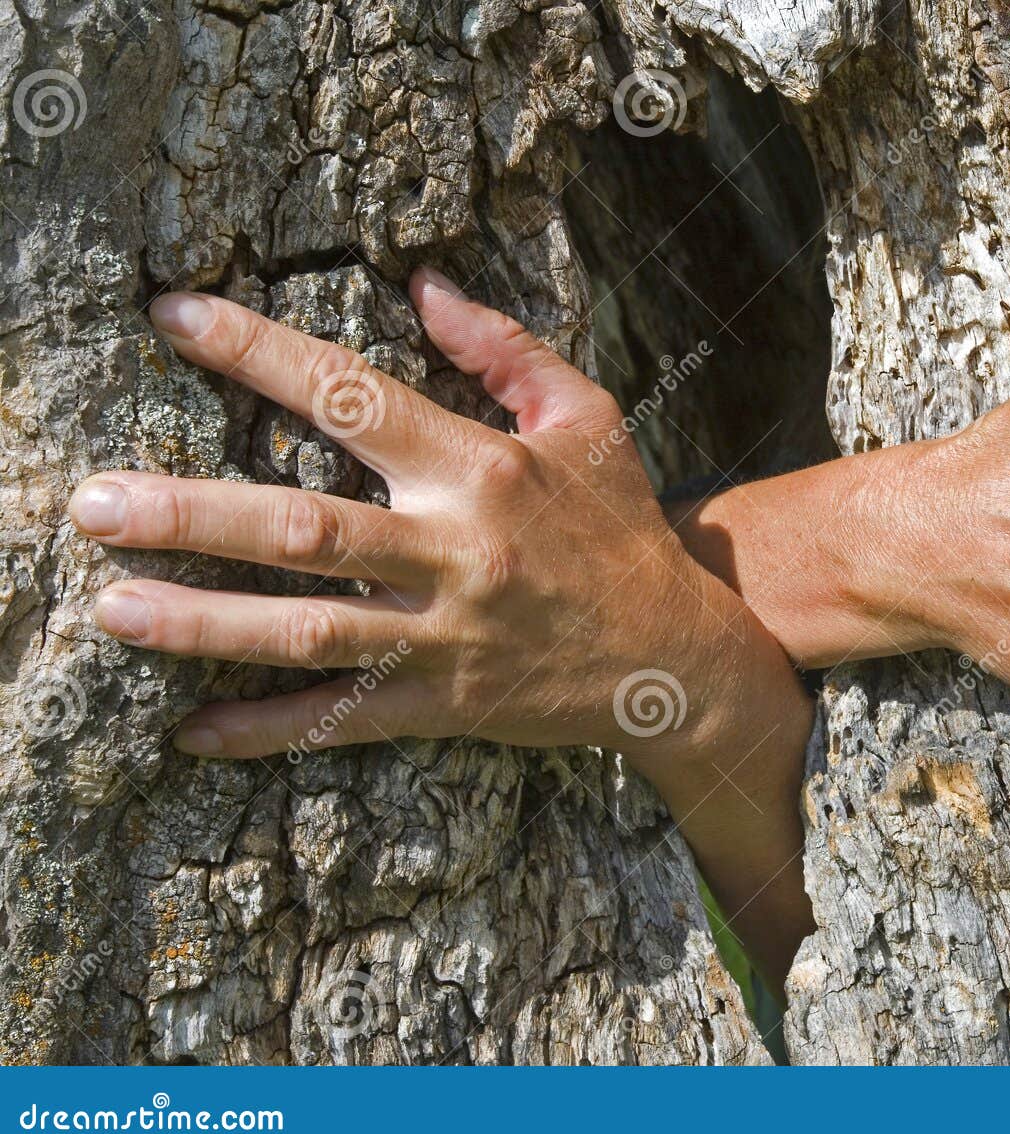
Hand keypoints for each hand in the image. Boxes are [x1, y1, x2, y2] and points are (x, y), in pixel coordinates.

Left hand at [71, 270, 814, 975]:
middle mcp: (455, 550)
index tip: (171, 317)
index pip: (352, 396)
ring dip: (205, 622)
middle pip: (304, 529)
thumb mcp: (588, 419)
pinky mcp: (447, 705)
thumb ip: (504, 348)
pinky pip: (345, 720)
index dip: (258, 352)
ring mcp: (447, 635)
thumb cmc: (623, 526)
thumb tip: (423, 283)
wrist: (677, 653)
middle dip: (192, 513)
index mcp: (481, 467)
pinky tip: (192, 733)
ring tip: (110, 607)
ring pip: (309, 630)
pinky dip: (268, 729)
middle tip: (90, 505)